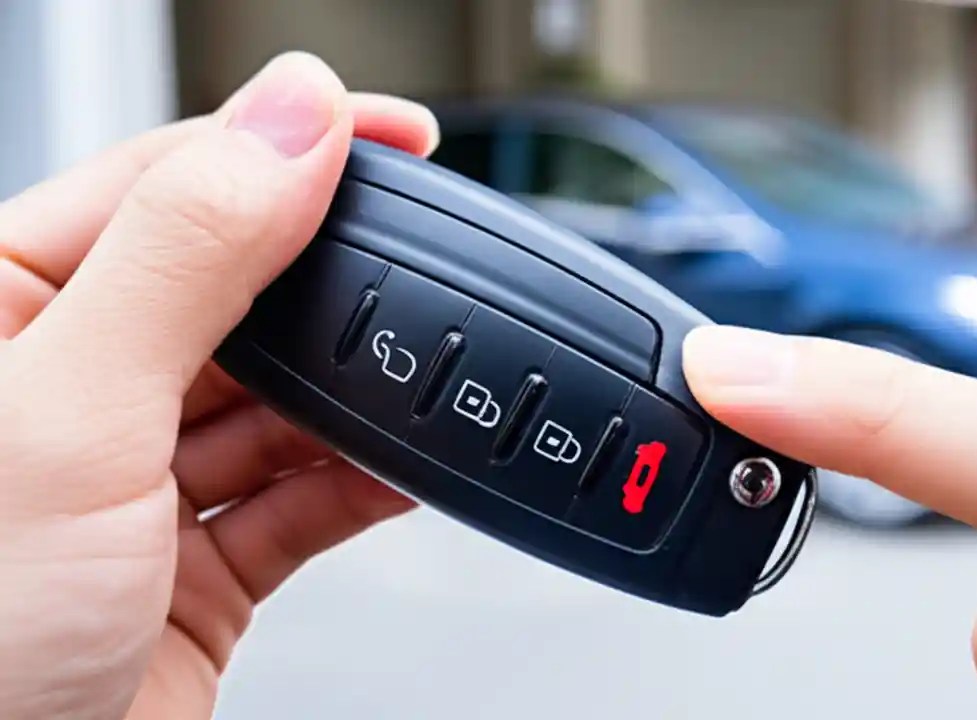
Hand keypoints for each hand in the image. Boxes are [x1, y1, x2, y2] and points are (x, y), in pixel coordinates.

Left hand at [0, 54, 437, 718]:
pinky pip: (297, 497)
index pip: (165, 183)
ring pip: (278, 399)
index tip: (393, 135)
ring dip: (353, 399)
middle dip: (332, 290)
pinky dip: (357, 483)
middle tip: (420, 273)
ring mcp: (131, 480)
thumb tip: (292, 122)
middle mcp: (65, 384)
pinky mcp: (191, 565)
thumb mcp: (66, 417)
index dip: (289, 146)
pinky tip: (399, 465)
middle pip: (238, 291)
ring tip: (420, 383)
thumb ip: (187, 258)